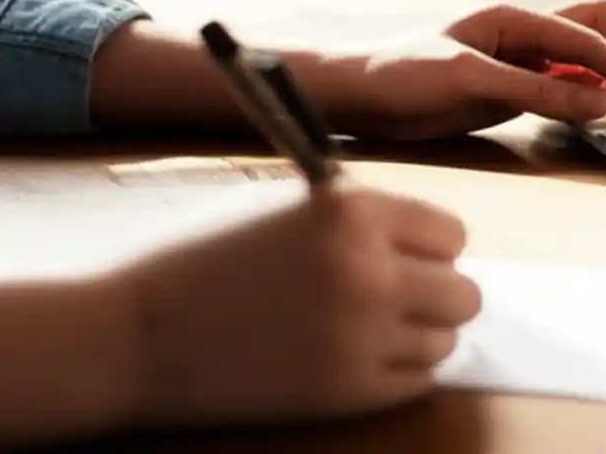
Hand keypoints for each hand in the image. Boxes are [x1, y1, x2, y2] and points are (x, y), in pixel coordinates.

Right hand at [119, 181, 479, 427]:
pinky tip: (355, 356)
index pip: (452, 235)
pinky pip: (418, 380)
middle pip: (465, 293)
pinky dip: (398, 371)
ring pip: (447, 340)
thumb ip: (365, 221)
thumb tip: (433, 246)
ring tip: (370, 328)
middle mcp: (370, 271)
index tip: (405, 255)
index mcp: (354, 213)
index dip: (429, 247)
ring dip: (419, 334)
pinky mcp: (351, 392)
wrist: (140, 336)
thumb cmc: (210, 263)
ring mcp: (365, 337)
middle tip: (396, 296)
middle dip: (436, 293)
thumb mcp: (293, 212)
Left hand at [334, 0, 605, 139]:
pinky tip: (590, 121)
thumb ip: (537, 90)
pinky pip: (563, 87)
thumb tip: (601, 101)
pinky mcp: (510, 89)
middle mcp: (522, 35)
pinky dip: (584, 102)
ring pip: (584, 61)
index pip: (590, 40)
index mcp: (514, 18)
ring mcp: (518, 61)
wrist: (356, 96)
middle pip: (598, 34)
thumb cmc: (399, 75)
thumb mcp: (470, 81)